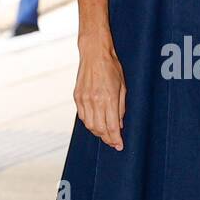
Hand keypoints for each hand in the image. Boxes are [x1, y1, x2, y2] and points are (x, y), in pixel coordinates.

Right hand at [74, 32, 125, 149]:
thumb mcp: (122, 87)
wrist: (94, 53)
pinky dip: (89, 123)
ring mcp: (84, 99)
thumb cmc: (111, 67)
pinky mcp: (77, 97)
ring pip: (89, 125)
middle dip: (107, 139)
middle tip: (113, 142)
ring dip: (98, 132)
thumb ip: (121, 107)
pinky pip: (82, 116)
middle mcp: (95, 101)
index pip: (112, 127)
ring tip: (105, 134)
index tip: (119, 146)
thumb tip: (120, 124)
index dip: (116, 139)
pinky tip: (95, 123)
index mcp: (109, 98)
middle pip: (100, 129)